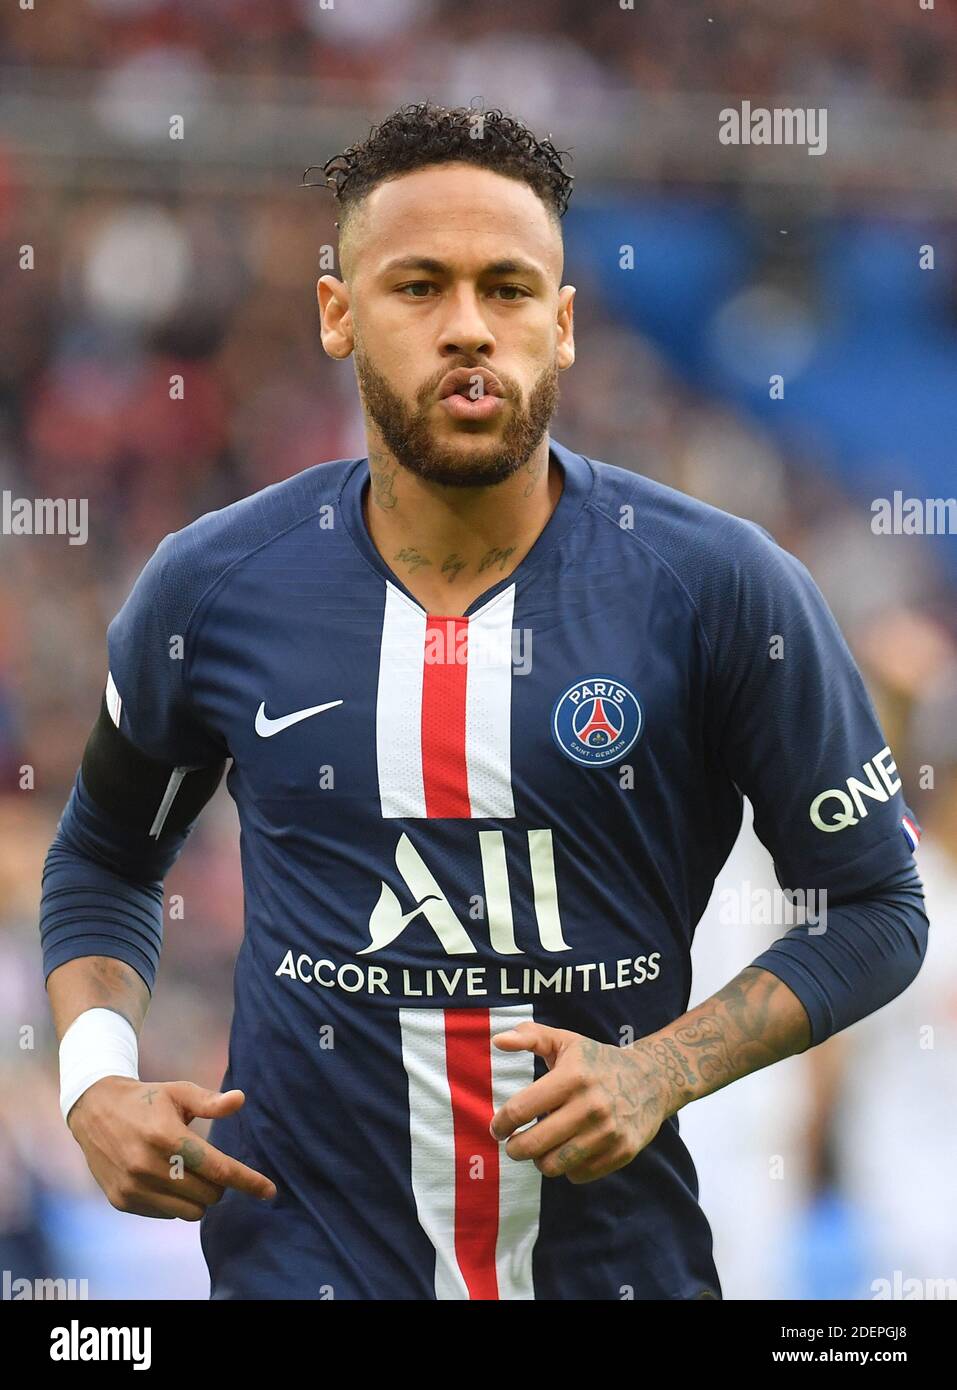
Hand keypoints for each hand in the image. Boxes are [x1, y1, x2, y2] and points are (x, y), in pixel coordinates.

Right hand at [67, 1077, 276, 1219]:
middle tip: (210, 1166)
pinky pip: (166, 1214)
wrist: (95, 1111)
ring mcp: (133, 1187)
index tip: (270, 1191)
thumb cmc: (146, 1100)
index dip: (247, 1180)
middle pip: (208, 1195)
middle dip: (218, 1184)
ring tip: (186, 1172)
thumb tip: (240, 1100)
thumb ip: (210, 1101)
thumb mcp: (178, 1092)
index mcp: (166, 1136)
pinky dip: (175, 1202)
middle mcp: (148, 1166)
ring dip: (198, 1197)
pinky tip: (165, 1179)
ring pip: (189, 1212)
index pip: (217, 1169)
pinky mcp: (122, 1201)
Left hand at [489, 1023, 670, 1183]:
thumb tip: (498, 1040)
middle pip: (533, 1145)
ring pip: (553, 1166)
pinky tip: (568, 1150)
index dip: (501, 1124)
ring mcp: (608, 1133)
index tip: (497, 1129)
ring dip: (539, 1160)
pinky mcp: (621, 1153)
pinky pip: (578, 1175)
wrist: (652, 1080)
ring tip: (541, 1147)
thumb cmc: (597, 1061)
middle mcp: (591, 1106)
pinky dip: (567, 1167)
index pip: (521, 1109)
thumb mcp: (565, 1041)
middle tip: (513, 1144)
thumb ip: (530, 1037)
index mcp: (573, 1077)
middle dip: (514, 1149)